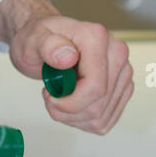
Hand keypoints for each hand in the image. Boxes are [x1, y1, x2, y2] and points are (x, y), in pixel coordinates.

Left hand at [0, 0, 132, 133]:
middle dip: (69, 111)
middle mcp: (116, 52)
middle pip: (99, 105)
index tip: (50, 97)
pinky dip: (84, 119)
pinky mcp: (123, 86)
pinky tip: (72, 102)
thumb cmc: (40, 38)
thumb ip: (47, 45)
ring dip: (74, 116)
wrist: (47, 41)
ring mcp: (123, 70)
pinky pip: (106, 118)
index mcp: (97, 37)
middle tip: (51, 95)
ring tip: (60, 96)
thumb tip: (68, 57)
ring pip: (102, 116)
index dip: (70, 103)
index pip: (95, 87)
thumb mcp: (32, 39)